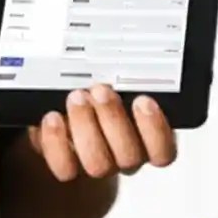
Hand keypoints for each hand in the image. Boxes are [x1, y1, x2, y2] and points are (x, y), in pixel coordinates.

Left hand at [30, 84, 176, 181]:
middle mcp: (123, 156)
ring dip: (86, 127)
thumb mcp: (116, 77)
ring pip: (98, 164)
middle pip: (129, 156)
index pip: (164, 151)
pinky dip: (57, 141)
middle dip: (114, 119)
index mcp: (146, 139)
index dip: (155, 129)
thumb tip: (135, 50)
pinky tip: (53, 117)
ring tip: (76, 97)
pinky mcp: (66, 164)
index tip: (143, 100)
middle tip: (101, 90)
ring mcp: (96, 163)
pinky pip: (64, 167)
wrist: (65, 105)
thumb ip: (126, 75)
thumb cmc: (97, 88)